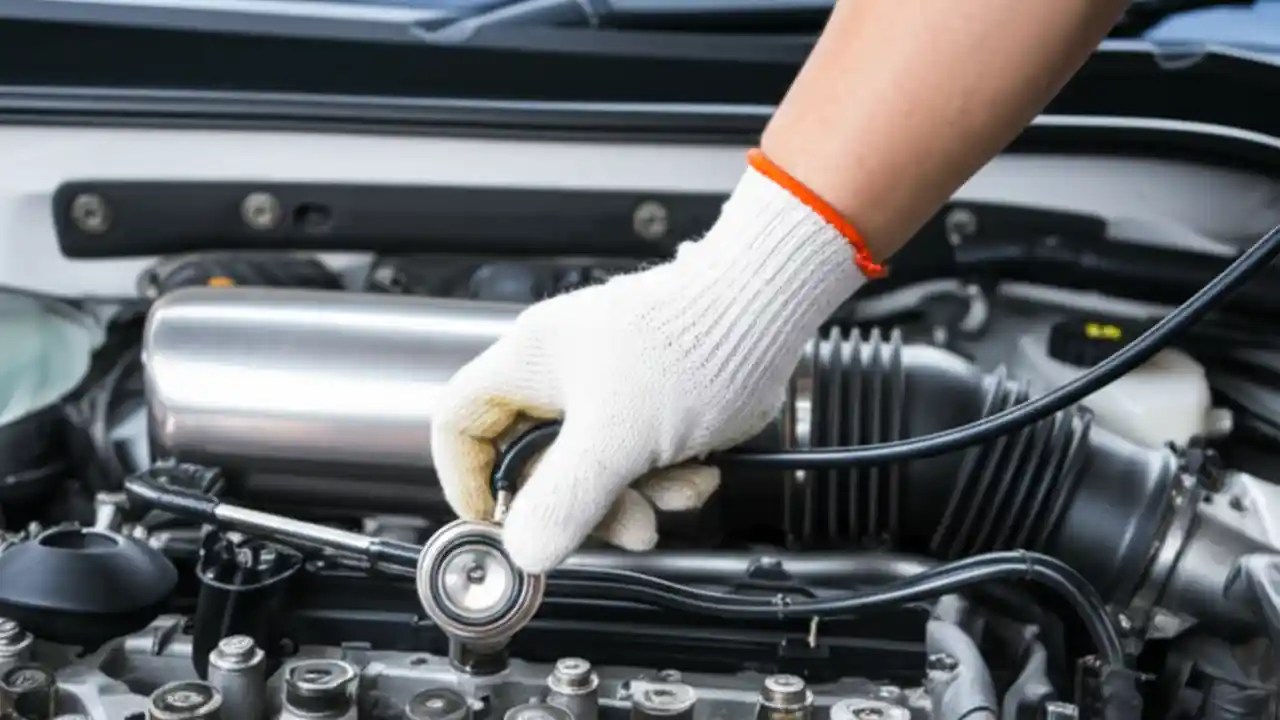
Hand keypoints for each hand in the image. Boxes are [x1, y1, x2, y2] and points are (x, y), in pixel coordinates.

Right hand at [430, 162, 869, 572]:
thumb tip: (527, 547)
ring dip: (635, 496)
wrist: (766, 310)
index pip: (460, 420)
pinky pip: (636, 460)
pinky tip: (695, 472)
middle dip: (581, 502)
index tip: (498, 518)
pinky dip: (665, 477)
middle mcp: (561, 373)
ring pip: (592, 468)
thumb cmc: (694, 340)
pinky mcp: (649, 404)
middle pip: (535, 460)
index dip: (467, 476)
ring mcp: (607, 388)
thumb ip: (565, 497)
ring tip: (676, 491)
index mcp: (530, 362)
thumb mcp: (618, 435)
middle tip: (622, 523)